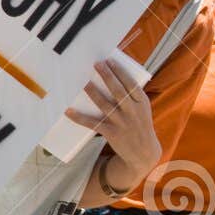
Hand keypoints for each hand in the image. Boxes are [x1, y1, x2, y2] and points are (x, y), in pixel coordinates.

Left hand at [65, 58, 160, 182]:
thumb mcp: (142, 110)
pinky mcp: (112, 134)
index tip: (110, 61)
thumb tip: (113, 77)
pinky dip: (80, 118)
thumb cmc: (139, 125)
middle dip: (108, 77)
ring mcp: (122, 123)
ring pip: (105, 105)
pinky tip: (69, 111)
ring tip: (84, 82)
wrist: (144, 153)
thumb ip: (131, 96)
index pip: (131, 84)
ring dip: (93, 93)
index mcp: (142, 103)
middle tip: (97, 64)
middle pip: (118, 91)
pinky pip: (93, 124)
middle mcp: (133, 112)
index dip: (120, 72)